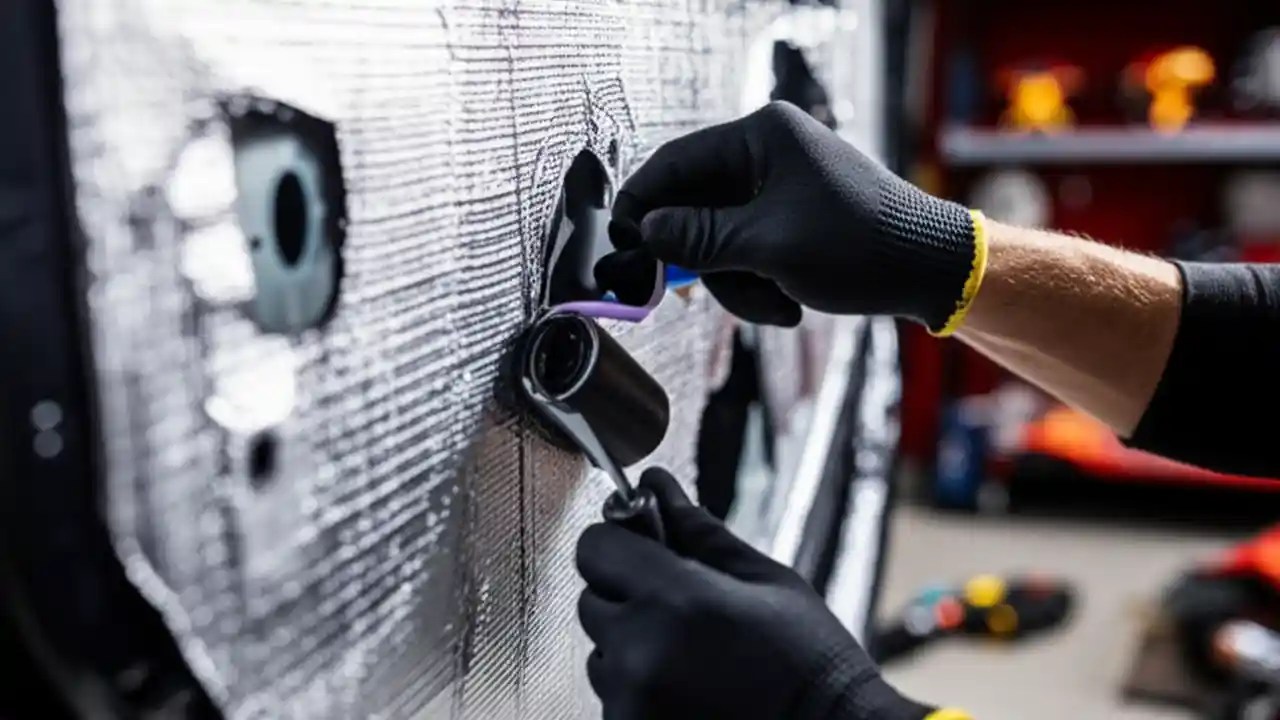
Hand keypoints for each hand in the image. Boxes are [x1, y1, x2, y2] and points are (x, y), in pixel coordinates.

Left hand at [575, 468, 932, 719]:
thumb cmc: (810, 663)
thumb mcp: (767, 582)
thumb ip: (700, 533)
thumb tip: (658, 485)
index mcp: (676, 600)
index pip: (596, 547)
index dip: (621, 543)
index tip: (647, 550)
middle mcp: (641, 652)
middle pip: (592, 598)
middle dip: (630, 596)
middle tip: (685, 610)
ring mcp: (631, 701)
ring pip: (601, 651)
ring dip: (632, 646)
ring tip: (693, 656)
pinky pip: (614, 694)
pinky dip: (639, 688)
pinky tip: (689, 687)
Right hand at [597, 100, 979, 333]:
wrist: (930, 270)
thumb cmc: (859, 246)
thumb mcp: (767, 246)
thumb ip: (698, 238)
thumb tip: (645, 233)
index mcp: (762, 135)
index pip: (676, 162)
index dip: (642, 204)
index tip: (622, 244)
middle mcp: (768, 152)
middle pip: (696, 208)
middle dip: (705, 261)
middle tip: (696, 296)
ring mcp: (781, 185)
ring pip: (720, 238)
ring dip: (736, 282)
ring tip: (773, 305)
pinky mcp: (792, 216)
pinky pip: (748, 249)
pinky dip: (758, 282)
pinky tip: (788, 304)